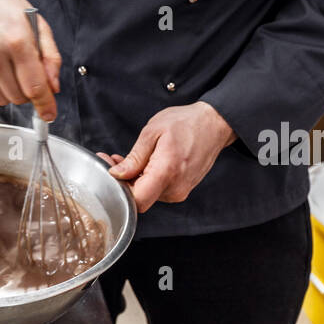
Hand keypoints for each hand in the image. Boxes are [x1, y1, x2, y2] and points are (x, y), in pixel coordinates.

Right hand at [0, 0, 60, 120]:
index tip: (49, 114)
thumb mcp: (38, 24)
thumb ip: (50, 57)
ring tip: (10, 67)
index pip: (35, 86)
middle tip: (27, 71)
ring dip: (12, 91)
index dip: (46, 105)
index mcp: (18, 40)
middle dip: (29, 90)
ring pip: (3, 100)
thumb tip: (54, 86)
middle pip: (20, 97)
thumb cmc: (5, 7)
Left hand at [99, 101, 234, 212]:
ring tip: (127, 158)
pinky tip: (143, 163)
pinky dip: (146, 178)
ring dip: (133, 178)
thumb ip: (134, 157)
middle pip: (139, 197)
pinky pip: (158, 189)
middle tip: (112, 159)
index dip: (118, 188)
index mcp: (167, 171)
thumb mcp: (153, 132)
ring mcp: (180, 191)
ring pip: (147, 193)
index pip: (137, 200)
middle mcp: (175, 187)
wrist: (214, 124)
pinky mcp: (182, 189)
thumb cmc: (186, 123)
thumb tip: (117, 174)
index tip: (109, 171)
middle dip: (122, 180)